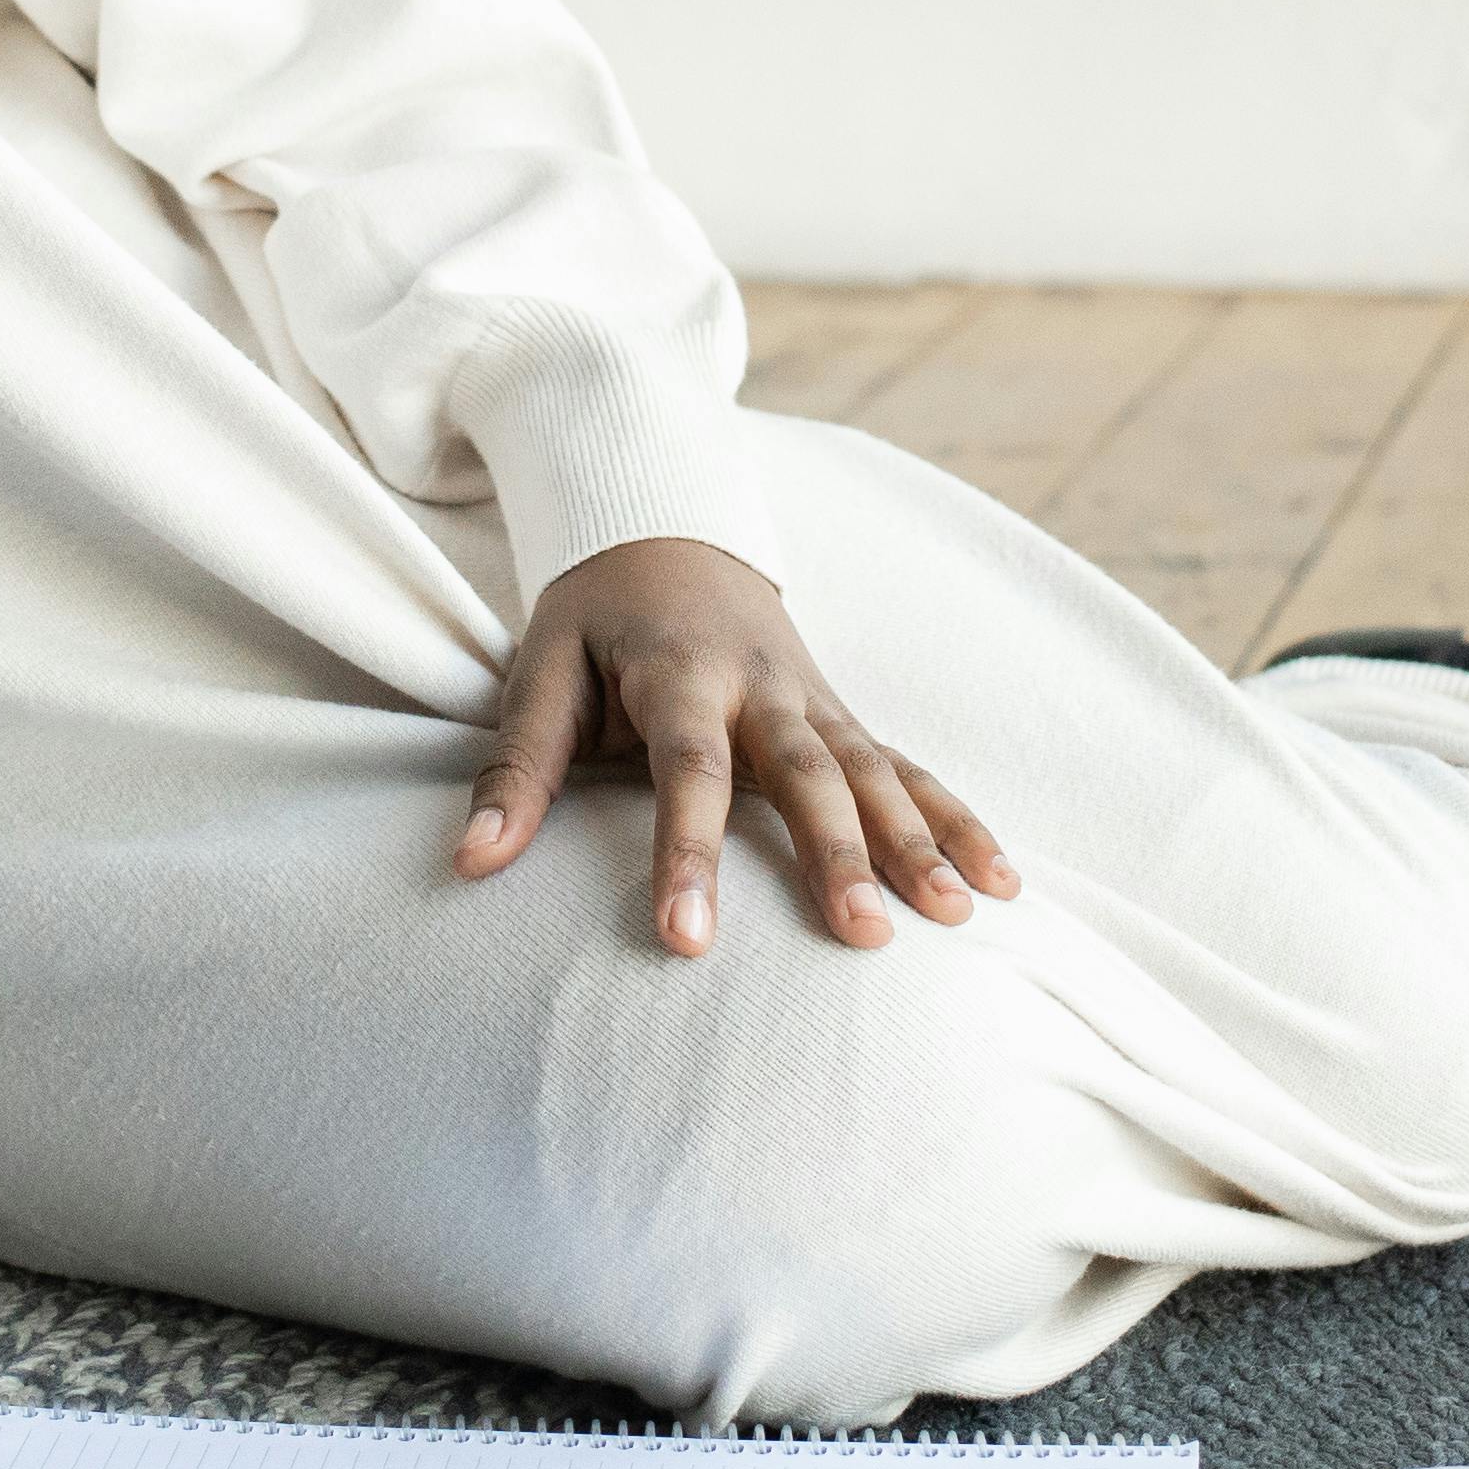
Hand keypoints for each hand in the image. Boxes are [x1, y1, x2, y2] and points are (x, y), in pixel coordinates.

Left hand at [453, 535, 1017, 955]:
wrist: (668, 530)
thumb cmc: (595, 617)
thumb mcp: (540, 669)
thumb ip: (517, 766)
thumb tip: (471, 862)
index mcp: (680, 670)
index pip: (689, 769)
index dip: (689, 852)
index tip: (687, 938)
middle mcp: (762, 684)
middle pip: (807, 773)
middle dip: (840, 853)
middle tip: (863, 936)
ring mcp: (814, 697)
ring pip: (875, 769)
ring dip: (920, 839)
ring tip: (958, 913)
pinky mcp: (841, 714)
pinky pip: (908, 767)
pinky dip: (955, 818)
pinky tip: (998, 881)